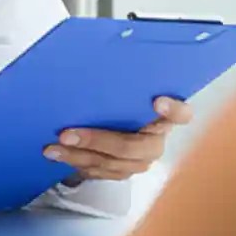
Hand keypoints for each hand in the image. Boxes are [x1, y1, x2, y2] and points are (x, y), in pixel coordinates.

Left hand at [43, 97, 194, 180]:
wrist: (120, 122)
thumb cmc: (124, 103)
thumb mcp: (127, 92)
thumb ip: (125, 85)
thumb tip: (96, 62)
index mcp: (165, 117)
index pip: (182, 114)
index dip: (173, 110)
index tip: (157, 101)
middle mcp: (156, 142)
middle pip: (130, 147)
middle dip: (96, 141)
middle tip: (68, 133)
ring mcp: (140, 161)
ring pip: (111, 164)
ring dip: (78, 155)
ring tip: (54, 147)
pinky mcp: (124, 172)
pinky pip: (101, 172)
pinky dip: (78, 163)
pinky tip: (60, 155)